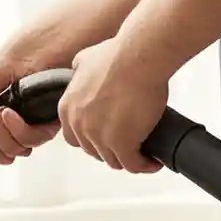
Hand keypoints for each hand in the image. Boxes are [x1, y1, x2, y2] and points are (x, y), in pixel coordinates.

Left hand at [59, 38, 166, 173]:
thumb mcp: (85, 58)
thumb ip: (78, 69)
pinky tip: (153, 161)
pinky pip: (133, 164)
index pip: (74, 138)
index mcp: (67, 108)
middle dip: (111, 149)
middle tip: (128, 144)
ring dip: (128, 159)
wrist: (138, 58)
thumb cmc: (118, 55)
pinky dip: (144, 165)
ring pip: (113, 160)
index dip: (92, 140)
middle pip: (94, 150)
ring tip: (143, 154)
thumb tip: (78, 70)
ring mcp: (99, 137)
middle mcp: (79, 125)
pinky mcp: (122, 144)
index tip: (107, 137)